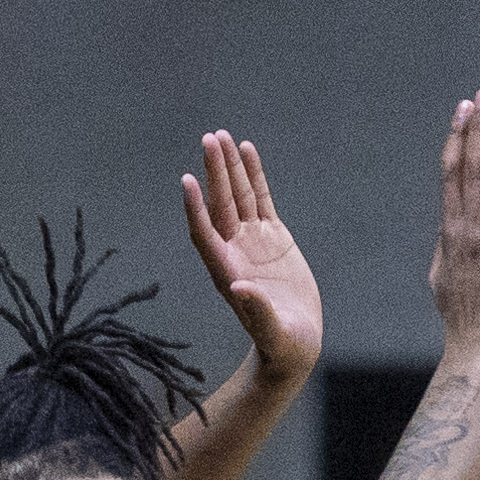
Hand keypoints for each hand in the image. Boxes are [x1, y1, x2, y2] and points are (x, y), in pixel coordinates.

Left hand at [182, 130, 322, 381]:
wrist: (293, 343)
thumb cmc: (280, 342)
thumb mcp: (270, 329)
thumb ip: (256, 310)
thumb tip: (239, 289)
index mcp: (226, 269)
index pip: (204, 231)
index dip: (195, 207)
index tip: (186, 180)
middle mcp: (233, 249)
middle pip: (220, 204)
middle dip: (214, 173)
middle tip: (209, 138)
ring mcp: (252, 241)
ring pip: (238, 196)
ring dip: (230, 168)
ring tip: (222, 136)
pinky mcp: (273, 237)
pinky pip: (260, 199)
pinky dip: (255, 176)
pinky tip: (248, 151)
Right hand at [428, 88, 479, 368]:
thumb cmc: (463, 316)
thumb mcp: (441, 275)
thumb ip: (446, 244)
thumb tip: (446, 224)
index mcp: (451, 231)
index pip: (452, 173)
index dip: (457, 138)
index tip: (463, 110)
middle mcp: (473, 229)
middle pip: (474, 168)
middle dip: (479, 128)